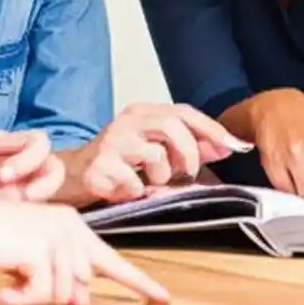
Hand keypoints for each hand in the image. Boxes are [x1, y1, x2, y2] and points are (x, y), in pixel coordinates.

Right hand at [0, 194, 168, 304]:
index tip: (163, 298)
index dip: (139, 282)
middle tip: (19, 289)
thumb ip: (59, 274)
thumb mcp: (28, 258)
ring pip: (65, 293)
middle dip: (55, 297)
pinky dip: (23, 300)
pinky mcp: (41, 248)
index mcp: (71, 224)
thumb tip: (82, 300)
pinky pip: (45, 295)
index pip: (111, 259)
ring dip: (34, 299)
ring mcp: (57, 235)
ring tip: (9, 288)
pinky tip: (3, 291)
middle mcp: (70, 225)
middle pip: (83, 284)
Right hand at [64, 103, 251, 204]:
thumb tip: (225, 146)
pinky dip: (137, 192)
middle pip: (171, 125)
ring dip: (161, 176)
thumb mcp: (153, 150)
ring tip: (149, 181)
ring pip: (155, 155)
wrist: (70, 177)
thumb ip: (187, 147)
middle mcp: (126, 122)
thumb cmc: (118, 164)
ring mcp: (110, 143)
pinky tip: (127, 190)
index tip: (233, 146)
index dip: (211, 129)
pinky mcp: (98, 168)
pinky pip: (134, 184)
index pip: (183, 112)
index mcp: (141, 113)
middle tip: (188, 172)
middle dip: (189, 153)